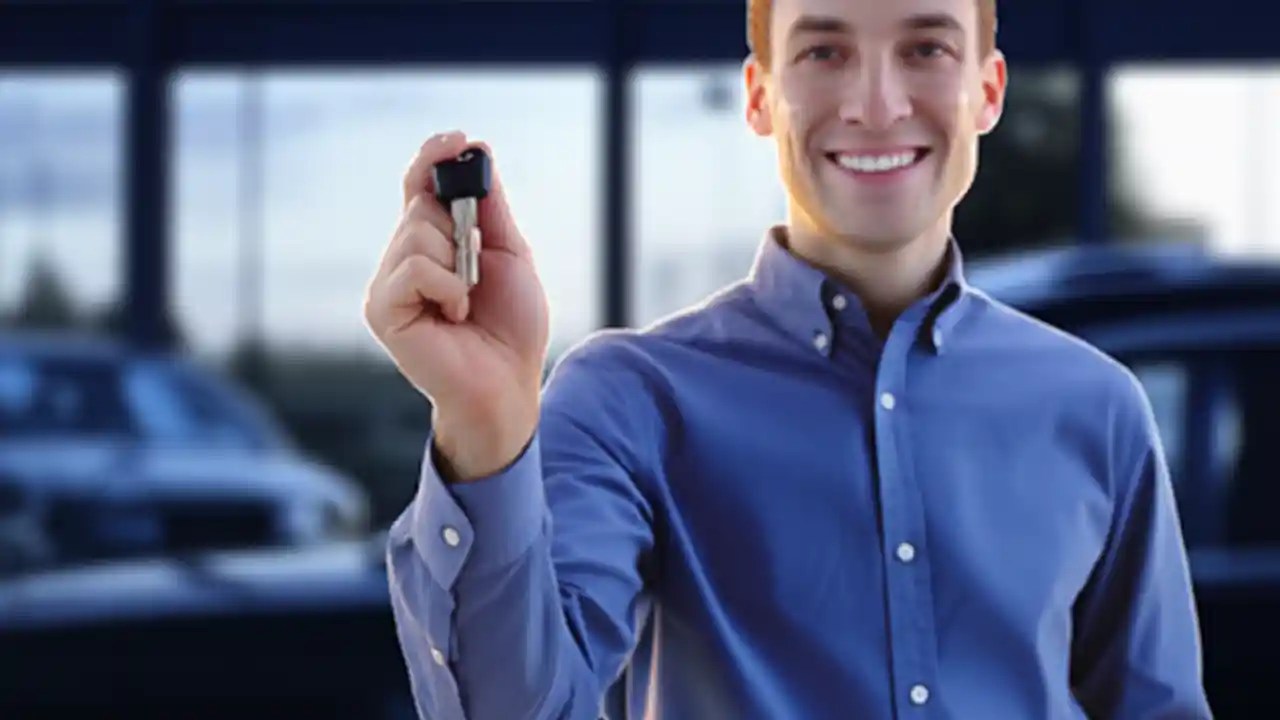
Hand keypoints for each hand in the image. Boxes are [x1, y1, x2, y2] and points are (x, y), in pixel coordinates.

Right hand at [364, 131, 549, 480]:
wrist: (507, 386)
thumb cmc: (510, 328)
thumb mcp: (510, 255)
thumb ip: (489, 209)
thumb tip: (476, 152)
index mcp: (432, 244)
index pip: (419, 185)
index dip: (433, 158)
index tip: (457, 140)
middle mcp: (403, 259)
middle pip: (421, 204)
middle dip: (462, 230)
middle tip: (479, 275)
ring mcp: (388, 284)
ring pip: (417, 232)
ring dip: (458, 264)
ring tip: (466, 301)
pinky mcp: (381, 309)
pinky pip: (414, 267)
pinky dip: (447, 286)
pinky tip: (454, 315)